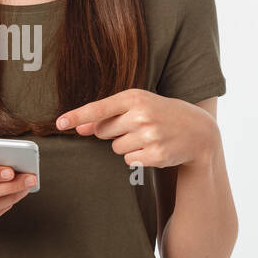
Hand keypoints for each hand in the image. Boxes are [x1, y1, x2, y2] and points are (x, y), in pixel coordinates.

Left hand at [56, 89, 216, 167]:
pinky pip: (129, 160)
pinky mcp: (155, 155)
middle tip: (134, 126)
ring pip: (115, 148)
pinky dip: (137, 156)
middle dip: (112, 131)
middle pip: (102, 131)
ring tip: (146, 136)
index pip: (98, 108)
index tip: (59, 122)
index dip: (77, 116)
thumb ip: (107, 115)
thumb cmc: (161, 113)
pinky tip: (153, 147)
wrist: (198, 130)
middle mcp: (141, 115)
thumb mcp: (137, 105)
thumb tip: (79, 128)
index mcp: (134, 97)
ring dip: (125, 145)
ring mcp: (149, 136)